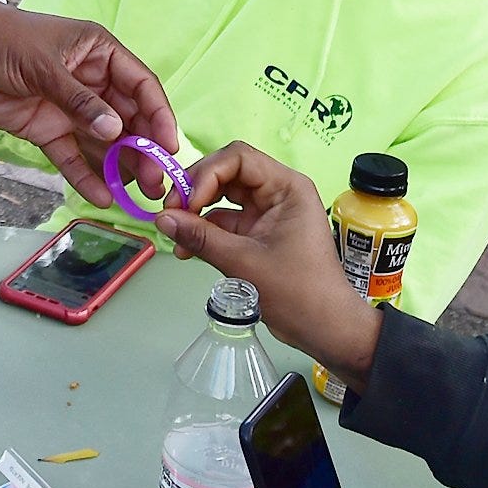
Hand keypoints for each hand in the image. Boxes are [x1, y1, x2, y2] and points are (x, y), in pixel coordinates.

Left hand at [0, 2, 178, 209]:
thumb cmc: (2, 39)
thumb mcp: (43, 65)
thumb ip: (79, 100)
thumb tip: (116, 130)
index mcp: (100, 54)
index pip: (142, 86)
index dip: (159, 116)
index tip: (169, 146)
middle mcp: (93, 82)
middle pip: (129, 120)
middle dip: (144, 150)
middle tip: (156, 183)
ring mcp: (71, 109)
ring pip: (105, 143)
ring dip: (121, 169)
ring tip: (135, 197)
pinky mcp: (48, 130)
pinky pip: (73, 156)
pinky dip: (86, 176)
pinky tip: (100, 196)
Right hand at [156, 144, 379, 375]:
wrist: (324, 328)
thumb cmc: (298, 292)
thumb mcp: (244, 262)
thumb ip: (200, 237)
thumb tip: (162, 219)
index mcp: (287, 187)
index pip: (238, 158)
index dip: (206, 175)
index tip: (185, 204)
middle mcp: (278, 192)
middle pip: (227, 173)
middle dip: (196, 191)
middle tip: (170, 214)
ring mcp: (268, 213)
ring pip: (222, 198)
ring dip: (196, 213)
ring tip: (176, 235)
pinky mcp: (259, 233)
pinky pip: (225, 221)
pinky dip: (205, 231)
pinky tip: (186, 249)